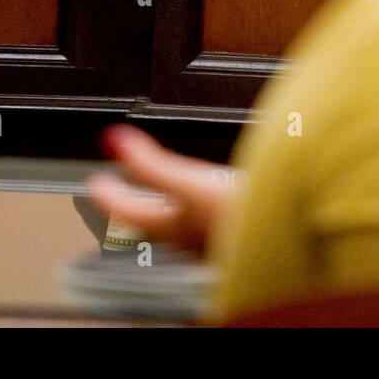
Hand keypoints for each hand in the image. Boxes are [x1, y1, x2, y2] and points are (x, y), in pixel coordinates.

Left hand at [86, 124, 240, 256]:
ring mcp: (209, 240)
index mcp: (168, 225)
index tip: (95, 182)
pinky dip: (194, 211)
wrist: (282, 237)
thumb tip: (115, 139)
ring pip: (175, 226)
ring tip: (159, 197)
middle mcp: (185, 238)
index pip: (125, 211)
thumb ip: (150, 161)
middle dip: (133, 204)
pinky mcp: (232, 236)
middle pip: (148, 222)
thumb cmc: (238, 216)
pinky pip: (202, 224)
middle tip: (120, 192)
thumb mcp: (190, 181)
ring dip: (163, 209)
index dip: (108, 194)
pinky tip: (208, 205)